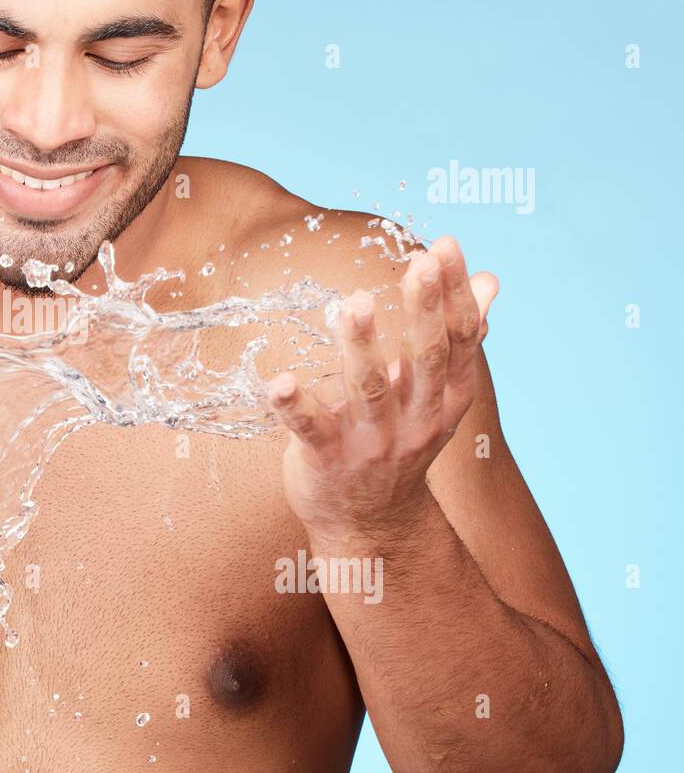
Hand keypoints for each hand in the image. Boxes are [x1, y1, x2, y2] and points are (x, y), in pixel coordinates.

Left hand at [266, 236, 498, 545]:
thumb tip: (492, 279)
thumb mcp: (437, 393)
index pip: (459, 339)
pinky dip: (295, 406)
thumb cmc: (400, 441)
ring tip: (355, 302)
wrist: (371, 524)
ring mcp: (373, 442)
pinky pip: (311, 430)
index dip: (455, 294)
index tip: (445, 247)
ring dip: (362, 345)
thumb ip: (457, 338)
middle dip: (423, 309)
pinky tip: (280, 382)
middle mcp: (417, 419)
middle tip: (419, 263)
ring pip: (370, 389)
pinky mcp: (328, 460)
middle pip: (423, 358)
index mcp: (445, 397)